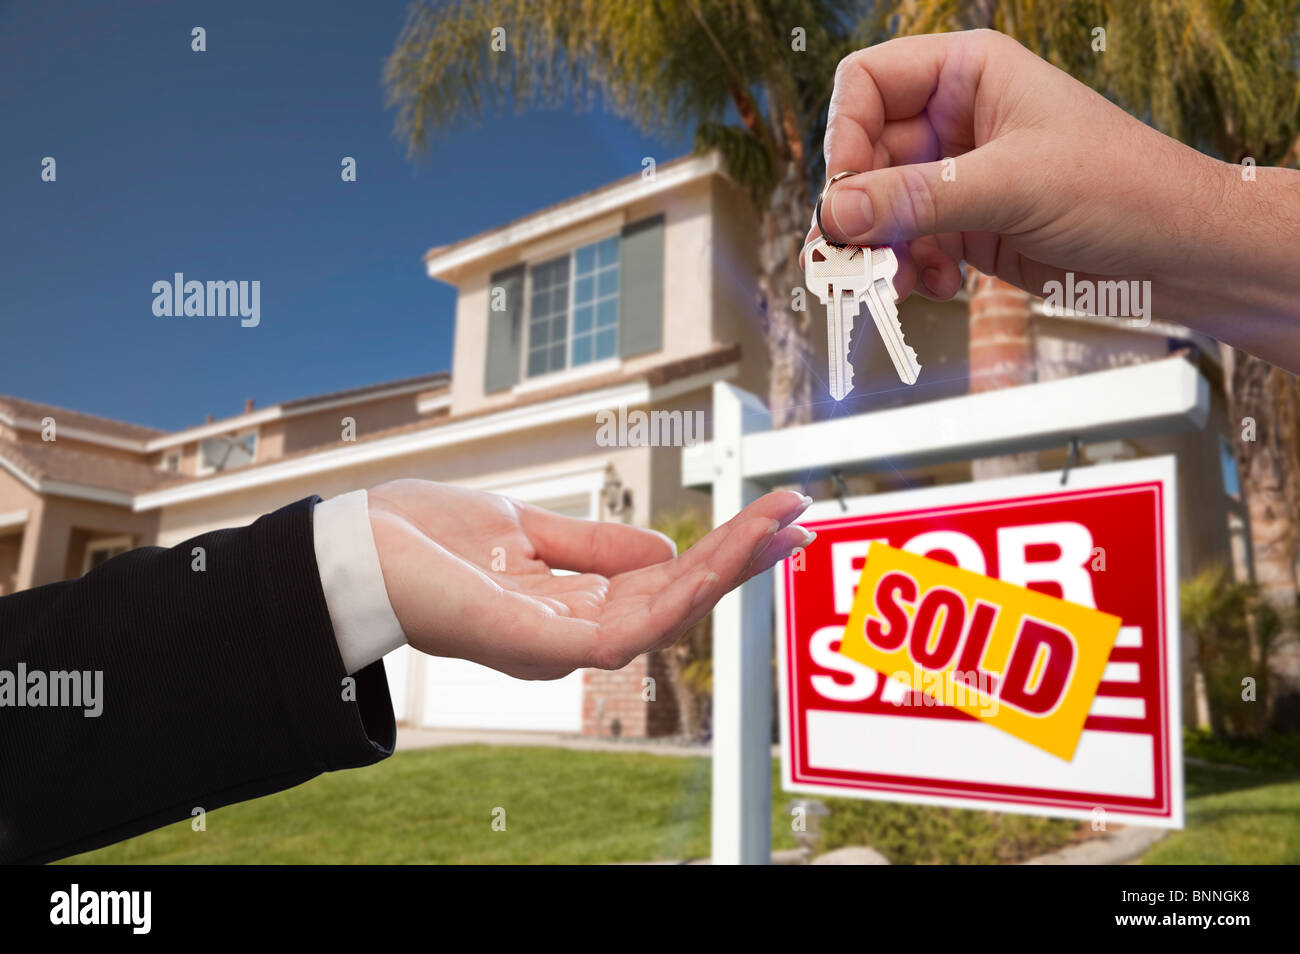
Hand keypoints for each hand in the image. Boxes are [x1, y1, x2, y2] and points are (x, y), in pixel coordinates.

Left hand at [365, 479, 812, 679]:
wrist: (350, 546)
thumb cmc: (424, 539)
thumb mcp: (525, 530)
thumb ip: (592, 545)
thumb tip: (663, 550)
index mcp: (571, 606)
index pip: (663, 584)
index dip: (720, 552)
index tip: (772, 513)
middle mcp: (572, 635)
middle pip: (677, 600)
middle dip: (741, 560)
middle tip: (799, 514)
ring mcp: (557, 647)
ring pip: (664, 617)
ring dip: (724, 573)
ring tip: (776, 528)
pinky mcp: (539, 649)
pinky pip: (625, 633)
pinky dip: (676, 599)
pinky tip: (715, 566)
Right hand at [805, 29, 1299, 372]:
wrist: (1181, 254)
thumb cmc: (1125, 190)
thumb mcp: (1014, 186)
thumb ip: (919, 198)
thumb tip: (836, 211)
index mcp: (970, 73)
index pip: (869, 84)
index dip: (847, 133)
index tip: (846, 190)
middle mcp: (956, 120)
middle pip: (865, 153)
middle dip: (858, 207)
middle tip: (850, 254)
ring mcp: (958, 176)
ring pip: (880, 207)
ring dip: (879, 248)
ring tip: (894, 281)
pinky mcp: (966, 228)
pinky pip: (907, 245)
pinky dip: (908, 271)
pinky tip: (936, 287)